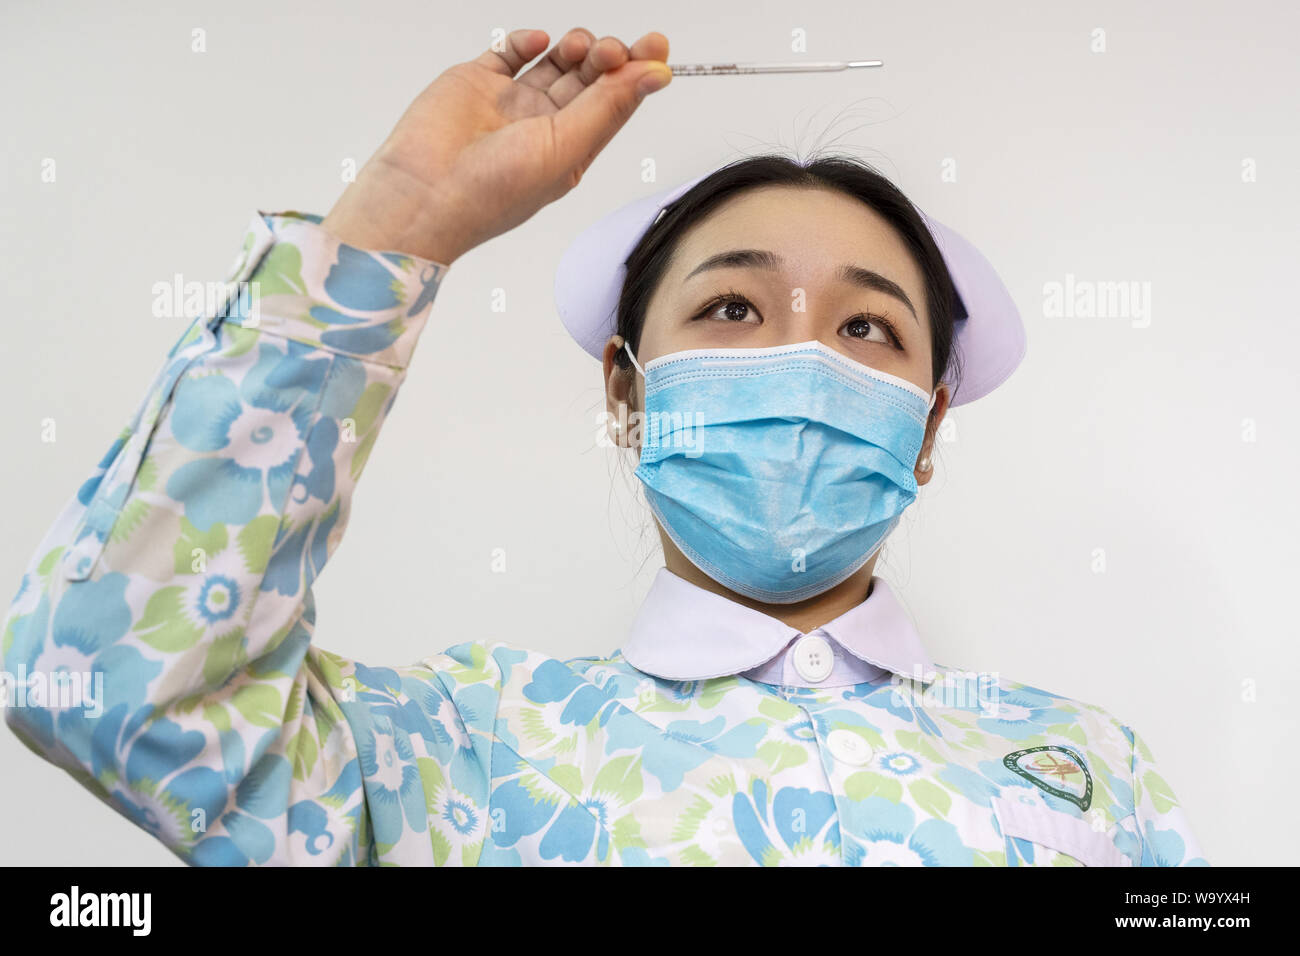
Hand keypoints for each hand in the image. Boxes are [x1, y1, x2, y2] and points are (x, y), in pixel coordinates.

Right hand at [321, 27, 671, 264]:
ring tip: (578, 46)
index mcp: (569, 150)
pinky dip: (527, 41)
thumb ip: (609, 106)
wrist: (424, 192)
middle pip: (590, 78)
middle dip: (608, 56)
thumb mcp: (566, 148)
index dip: (637, 74)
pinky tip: (537, 43)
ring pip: (554, 61)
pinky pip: (509, 52)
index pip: (614, 104)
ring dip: (574, 46)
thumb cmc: (490, 192)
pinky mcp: (476, 83)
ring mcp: (509, 103)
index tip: (656, 47)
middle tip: (612, 49)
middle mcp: (542, 126)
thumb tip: (654, 75)